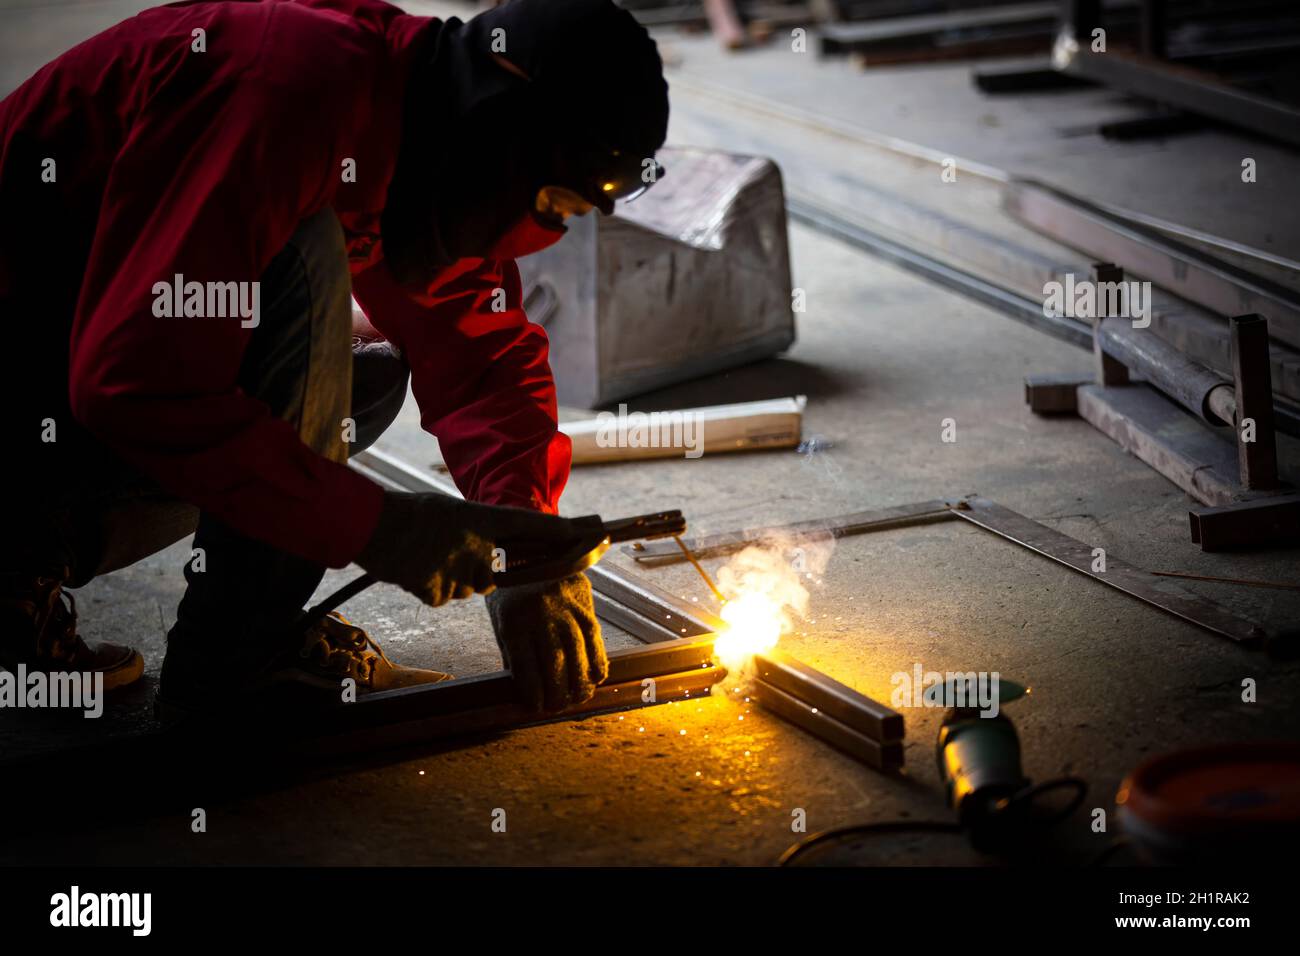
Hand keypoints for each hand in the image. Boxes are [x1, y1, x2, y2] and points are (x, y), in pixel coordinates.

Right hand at [355, 491, 585, 606]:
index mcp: (478, 519)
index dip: (561, 530)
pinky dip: (435, 587)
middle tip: (462, 552)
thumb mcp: (451, 511)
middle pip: (502, 570)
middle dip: (492, 568)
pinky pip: (446, 596)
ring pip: (473, 586)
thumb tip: (498, 554)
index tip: (590, 532)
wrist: (367, 526)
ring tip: (430, 555)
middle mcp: (474, 546)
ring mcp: (456, 571)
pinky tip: (416, 569)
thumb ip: (480, 532)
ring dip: (459, 577)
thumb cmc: (410, 514)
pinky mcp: (436, 593)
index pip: (530, 525)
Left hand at [486, 573, 607, 711]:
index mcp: (513, 621)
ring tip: (580, 697)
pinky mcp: (582, 600)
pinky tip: (597, 676)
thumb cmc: (510, 594)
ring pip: (578, 650)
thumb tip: (526, 690)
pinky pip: (594, 633)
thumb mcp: (502, 622)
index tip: (536, 707)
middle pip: (555, 661)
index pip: (525, 665)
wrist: (528, 551)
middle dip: (559, 691)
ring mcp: (564, 606)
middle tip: (559, 707)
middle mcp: (541, 613)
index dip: (533, 691)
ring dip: (581, 680)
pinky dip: (598, 657)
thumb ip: (514, 654)